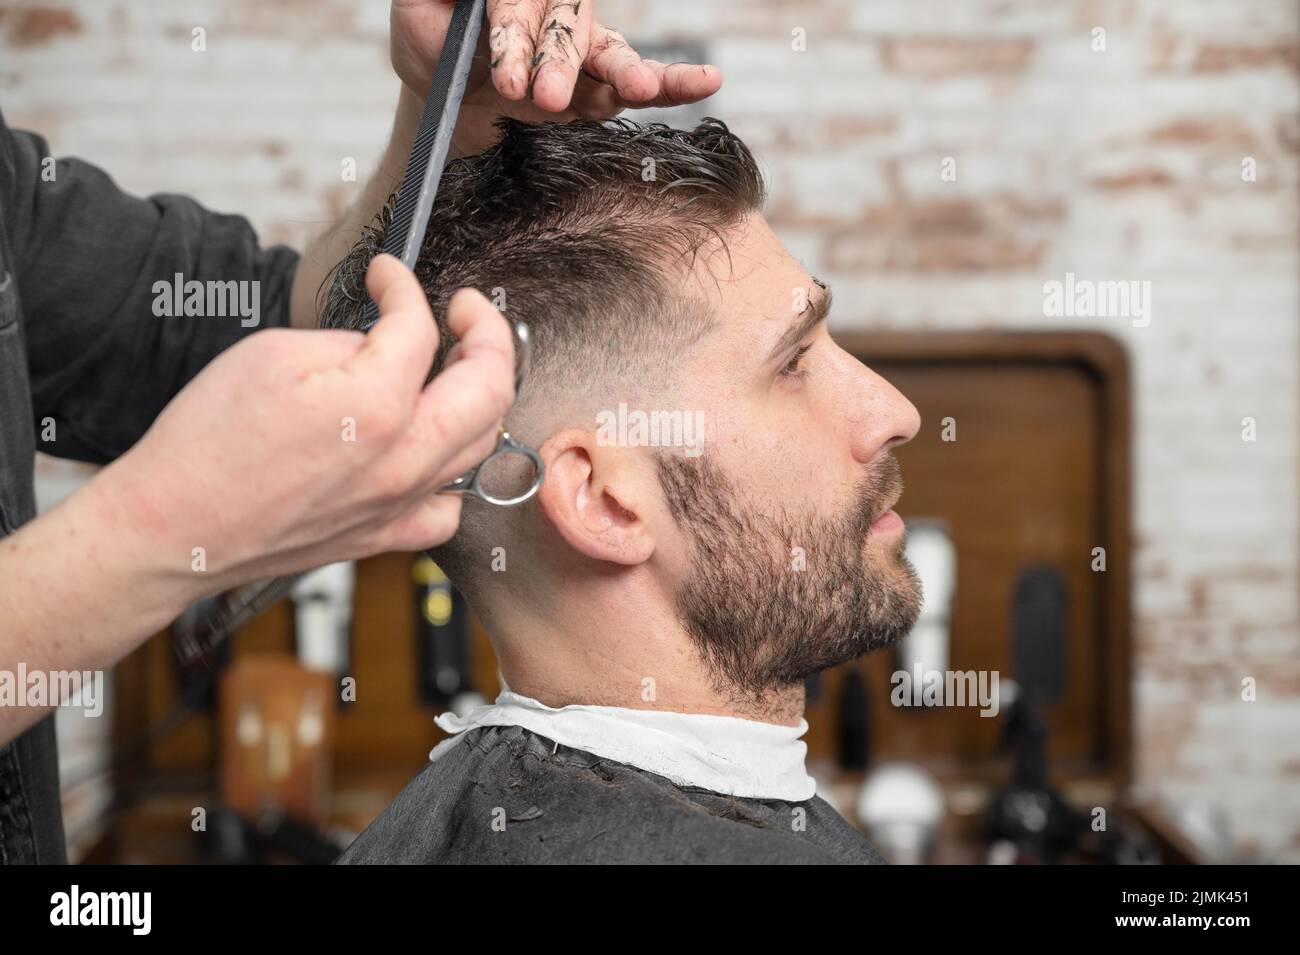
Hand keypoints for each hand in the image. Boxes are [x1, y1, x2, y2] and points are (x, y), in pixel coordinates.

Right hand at [102, 257, 515, 593]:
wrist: (173, 528)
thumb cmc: (206, 444)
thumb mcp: (273, 356)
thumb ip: (348, 343)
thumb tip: (385, 347)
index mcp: (375, 407)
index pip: (421, 329)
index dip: (404, 287)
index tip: (385, 276)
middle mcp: (403, 461)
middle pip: (491, 387)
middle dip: (487, 332)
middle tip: (465, 310)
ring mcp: (401, 505)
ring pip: (482, 445)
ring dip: (481, 395)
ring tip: (457, 368)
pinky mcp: (387, 537)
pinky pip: (451, 506)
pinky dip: (454, 472)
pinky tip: (433, 450)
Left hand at [390, 0, 723, 154]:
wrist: (447, 98)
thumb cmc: (433, 43)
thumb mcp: (418, 12)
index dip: (515, 31)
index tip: (503, 71)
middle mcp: (555, 7)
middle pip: (568, 24)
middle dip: (559, 60)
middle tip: (547, 95)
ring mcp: (583, 46)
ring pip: (609, 52)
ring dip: (621, 74)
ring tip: (637, 88)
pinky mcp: (599, 87)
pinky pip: (645, 83)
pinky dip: (675, 85)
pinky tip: (706, 81)